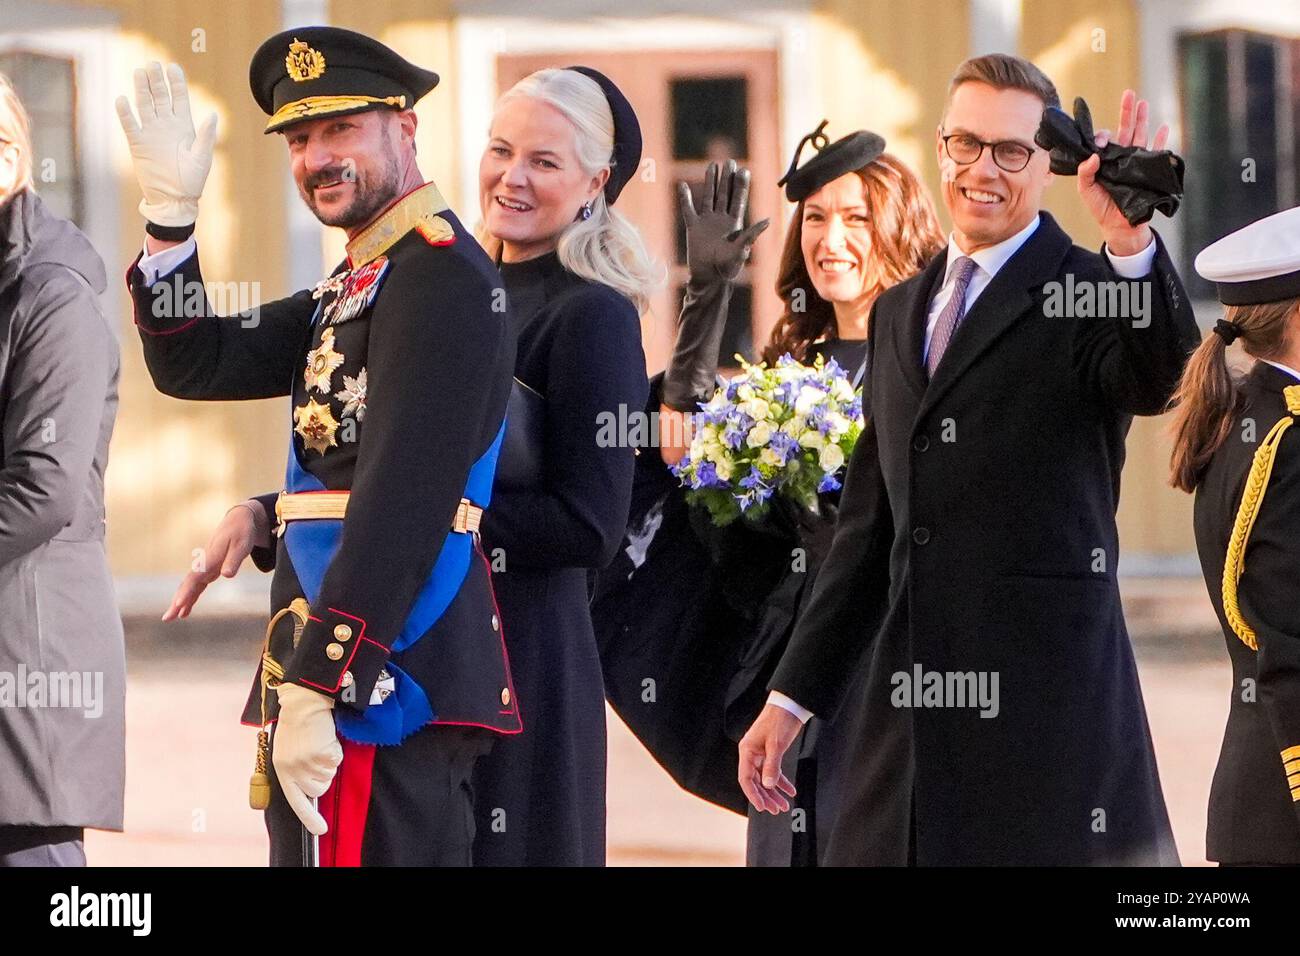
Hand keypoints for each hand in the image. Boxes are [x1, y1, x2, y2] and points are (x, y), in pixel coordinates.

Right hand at [115, 62, 216, 226]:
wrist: (174, 200)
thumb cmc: (192, 181)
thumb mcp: (202, 158)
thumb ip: (206, 136)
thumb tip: (213, 114)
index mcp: (184, 126)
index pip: (180, 98)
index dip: (176, 83)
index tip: (173, 67)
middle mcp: (166, 126)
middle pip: (160, 97)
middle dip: (157, 80)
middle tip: (152, 64)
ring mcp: (151, 133)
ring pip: (145, 105)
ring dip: (141, 89)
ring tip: (139, 73)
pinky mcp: (138, 144)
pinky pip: (130, 125)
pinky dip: (126, 113)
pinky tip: (122, 99)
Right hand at [162, 501, 264, 620]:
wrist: (238, 520)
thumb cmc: (241, 532)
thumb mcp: (242, 545)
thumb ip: (234, 560)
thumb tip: (227, 575)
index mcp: (210, 558)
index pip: (195, 578)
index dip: (186, 591)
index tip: (178, 604)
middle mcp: (204, 564)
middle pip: (187, 585)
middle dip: (177, 601)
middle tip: (167, 618)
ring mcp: (204, 567)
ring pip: (189, 587)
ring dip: (181, 602)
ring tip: (172, 618)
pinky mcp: (208, 570)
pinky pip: (196, 587)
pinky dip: (190, 597)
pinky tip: (185, 610)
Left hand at [272, 683, 341, 835]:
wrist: (304, 701)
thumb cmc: (299, 723)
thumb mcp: (288, 749)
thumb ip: (295, 770)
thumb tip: (311, 791)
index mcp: (282, 768)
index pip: (296, 800)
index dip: (309, 817)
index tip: (321, 830)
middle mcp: (293, 769)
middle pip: (318, 789)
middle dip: (323, 775)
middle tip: (317, 754)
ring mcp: (307, 763)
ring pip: (329, 775)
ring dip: (329, 761)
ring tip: (320, 742)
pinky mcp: (321, 754)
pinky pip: (337, 762)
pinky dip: (336, 751)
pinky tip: (326, 737)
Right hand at [678, 159, 769, 282]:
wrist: (708, 278)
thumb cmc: (727, 268)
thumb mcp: (740, 250)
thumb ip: (751, 234)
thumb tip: (767, 220)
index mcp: (734, 224)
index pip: (738, 199)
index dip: (741, 185)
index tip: (744, 169)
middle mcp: (721, 219)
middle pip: (724, 194)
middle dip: (727, 178)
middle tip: (729, 161)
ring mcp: (707, 222)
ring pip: (708, 197)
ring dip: (710, 182)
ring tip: (712, 165)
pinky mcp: (693, 228)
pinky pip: (688, 210)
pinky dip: (685, 198)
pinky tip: (683, 186)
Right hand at [737, 703, 801, 812]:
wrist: (790, 705)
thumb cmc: (780, 721)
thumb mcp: (777, 744)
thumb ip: (772, 766)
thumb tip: (768, 785)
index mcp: (747, 750)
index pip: (745, 778)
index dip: (753, 795)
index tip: (762, 807)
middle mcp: (751, 754)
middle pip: (755, 781)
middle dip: (766, 797)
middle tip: (777, 810)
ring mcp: (760, 753)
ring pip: (765, 779)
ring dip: (774, 792)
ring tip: (784, 805)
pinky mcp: (771, 752)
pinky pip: (774, 771)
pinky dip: (782, 782)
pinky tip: (790, 791)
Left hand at [1077, 89, 1167, 255]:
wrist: (1120, 225)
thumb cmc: (1101, 208)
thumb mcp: (1087, 191)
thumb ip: (1085, 173)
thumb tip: (1093, 155)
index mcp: (1105, 160)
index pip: (1104, 141)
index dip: (1102, 136)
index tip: (1100, 139)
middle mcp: (1120, 157)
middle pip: (1125, 130)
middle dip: (1127, 112)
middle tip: (1129, 94)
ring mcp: (1135, 162)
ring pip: (1140, 136)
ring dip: (1143, 119)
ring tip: (1143, 102)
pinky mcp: (1148, 170)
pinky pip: (1157, 152)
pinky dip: (1161, 139)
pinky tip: (1163, 126)